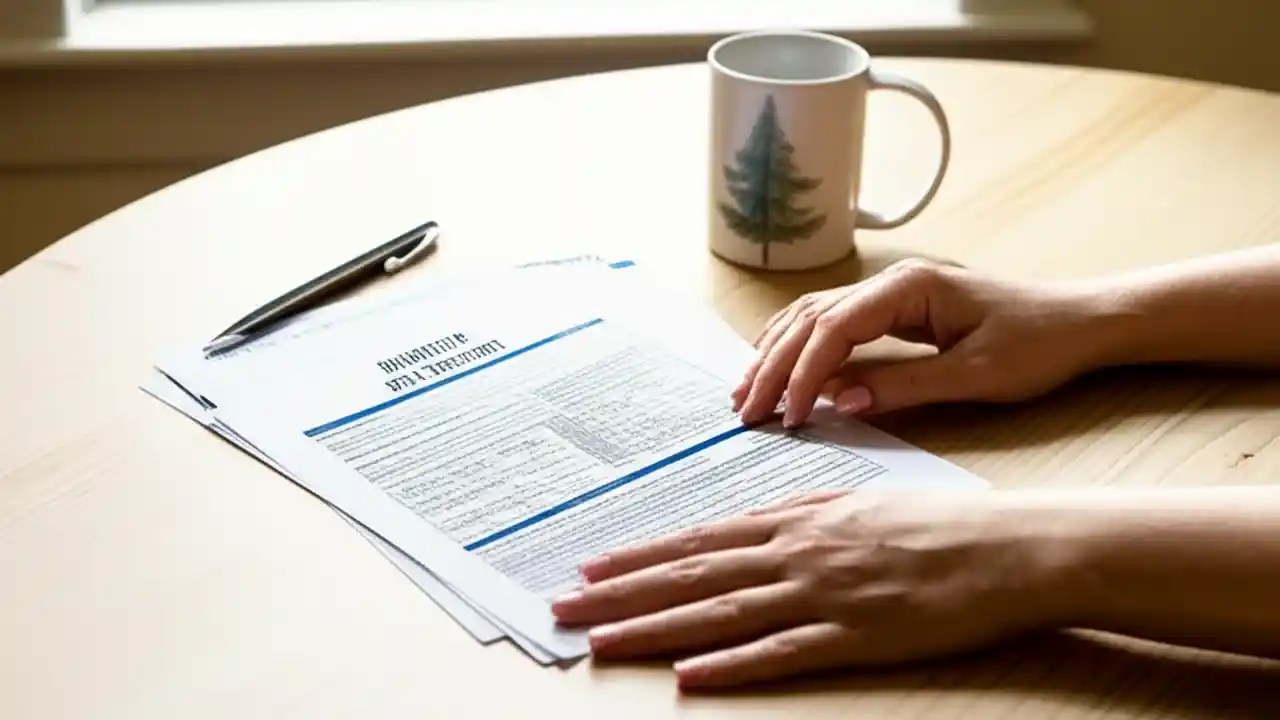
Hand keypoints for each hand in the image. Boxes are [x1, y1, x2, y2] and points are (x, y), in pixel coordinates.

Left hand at [551, 490, 1069, 689]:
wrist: (1008, 547)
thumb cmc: (938, 524)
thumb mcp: (860, 504)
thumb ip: (803, 515)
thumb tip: (751, 527)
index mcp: (798, 520)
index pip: (700, 542)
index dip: (639, 556)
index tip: (590, 565)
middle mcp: (797, 553)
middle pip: (691, 576)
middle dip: (620, 592)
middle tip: (563, 605)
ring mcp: (823, 595)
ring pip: (719, 614)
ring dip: (652, 628)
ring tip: (599, 640)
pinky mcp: (855, 637)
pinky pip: (782, 654)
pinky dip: (733, 666)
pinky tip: (690, 676)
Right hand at [731, 258, 1114, 426]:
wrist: (1081, 322)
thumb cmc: (1039, 345)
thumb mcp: (975, 375)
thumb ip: (905, 386)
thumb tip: (841, 401)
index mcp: (909, 288)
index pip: (833, 329)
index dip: (802, 374)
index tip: (788, 416)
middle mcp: (890, 282)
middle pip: (810, 320)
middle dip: (772, 365)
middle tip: (745, 408)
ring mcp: (889, 291)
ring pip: (812, 317)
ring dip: (776, 354)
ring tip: (746, 391)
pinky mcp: (894, 308)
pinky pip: (831, 322)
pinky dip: (798, 345)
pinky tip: (777, 364)